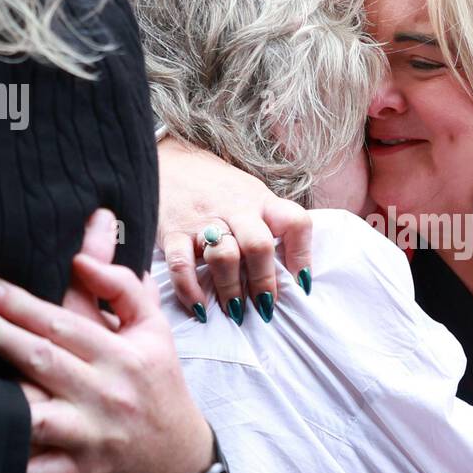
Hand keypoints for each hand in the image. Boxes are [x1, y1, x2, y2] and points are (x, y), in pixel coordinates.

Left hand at [0, 210, 214, 472]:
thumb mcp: (154, 330)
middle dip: (0, 335)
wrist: (179, 457)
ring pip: (37, 416)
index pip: (67, 325)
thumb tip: (82, 258)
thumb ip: (122, 287)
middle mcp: (106, 394)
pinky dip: (10, 462)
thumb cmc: (157, 384)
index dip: (25, 306)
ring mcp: (89, 435)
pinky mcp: (76, 471)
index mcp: (124, 356)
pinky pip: (35, 470)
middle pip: (44, 361)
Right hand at [157, 136, 313, 320]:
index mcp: (260, 201)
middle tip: (266, 308)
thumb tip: (293, 272)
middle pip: (258, 245)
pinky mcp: (173, 232)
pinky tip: (200, 308)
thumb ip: (270, 225)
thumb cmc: (218, 188)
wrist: (169, 162)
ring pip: (223, 257)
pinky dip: (190, 291)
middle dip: (264, 282)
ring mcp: (203, 220)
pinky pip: (181, 265)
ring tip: (236, 311)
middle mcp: (235, 208)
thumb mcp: (252, 195)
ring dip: (231, 289)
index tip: (302, 283)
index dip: (303, 255)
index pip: (294, 221)